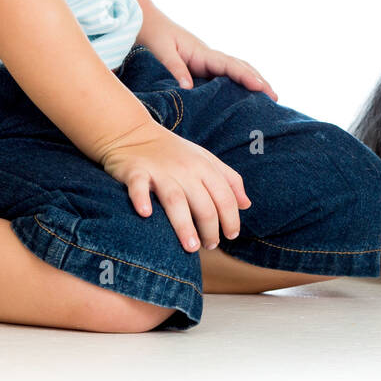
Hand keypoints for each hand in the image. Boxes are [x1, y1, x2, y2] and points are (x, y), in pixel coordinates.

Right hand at [99, 118, 250, 252]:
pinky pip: (139, 187)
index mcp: (204, 166)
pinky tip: (146, 214)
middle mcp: (184, 169)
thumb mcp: (205, 159)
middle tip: (209, 246)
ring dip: (184, 225)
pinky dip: (142, 199)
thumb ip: (228, 180)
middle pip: (203, 203)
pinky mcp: (135, 172)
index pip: (224, 196)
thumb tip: (246, 204)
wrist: (133, 133)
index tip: (231, 235)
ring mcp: (160, 171)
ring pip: (176, 200)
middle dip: (210, 229)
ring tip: (191, 246)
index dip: (231, 219)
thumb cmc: (173, 152)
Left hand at [135, 8, 277, 101]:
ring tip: (268, 97)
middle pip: (241, 67)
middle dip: (258, 80)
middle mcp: (210, 56)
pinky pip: (226, 75)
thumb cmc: (154, 36)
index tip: (260, 87)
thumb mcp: (162, 52)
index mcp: (203, 53)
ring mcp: (208, 61)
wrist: (148, 22)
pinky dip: (240, 82)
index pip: (230, 65)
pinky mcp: (202, 66)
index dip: (247, 76)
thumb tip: (188, 88)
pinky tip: (244, 94)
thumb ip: (176, 69)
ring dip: (253, 81)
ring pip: (236, 70)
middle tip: (275, 97)